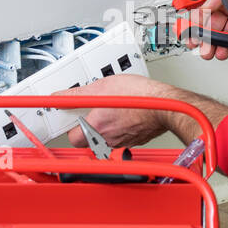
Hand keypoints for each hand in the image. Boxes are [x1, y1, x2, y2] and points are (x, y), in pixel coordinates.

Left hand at [52, 74, 174, 149]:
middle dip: (85, 128)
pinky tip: (123, 115)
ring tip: (109, 111)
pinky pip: (119, 138)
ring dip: (103, 128)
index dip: (70, 126)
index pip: (72, 137)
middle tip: (89, 114)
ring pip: (103, 140)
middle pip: (87, 140)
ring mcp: (121, 142)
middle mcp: (108, 138)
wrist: (165, 105)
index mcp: (97, 126)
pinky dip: (118, 129)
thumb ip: (78, 93)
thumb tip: (61, 96)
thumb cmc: (140, 96)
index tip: (71, 117)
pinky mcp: (133, 141)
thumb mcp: (103, 85)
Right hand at [185, 0, 227, 60]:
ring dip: (217, 44)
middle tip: (201, 48)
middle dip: (205, 39)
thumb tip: (200, 12)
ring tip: (213, 52)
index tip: (190, 36)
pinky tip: (227, 48)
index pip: (200, 13)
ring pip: (224, 32)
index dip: (194, 26)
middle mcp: (224, 4)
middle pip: (211, 25)